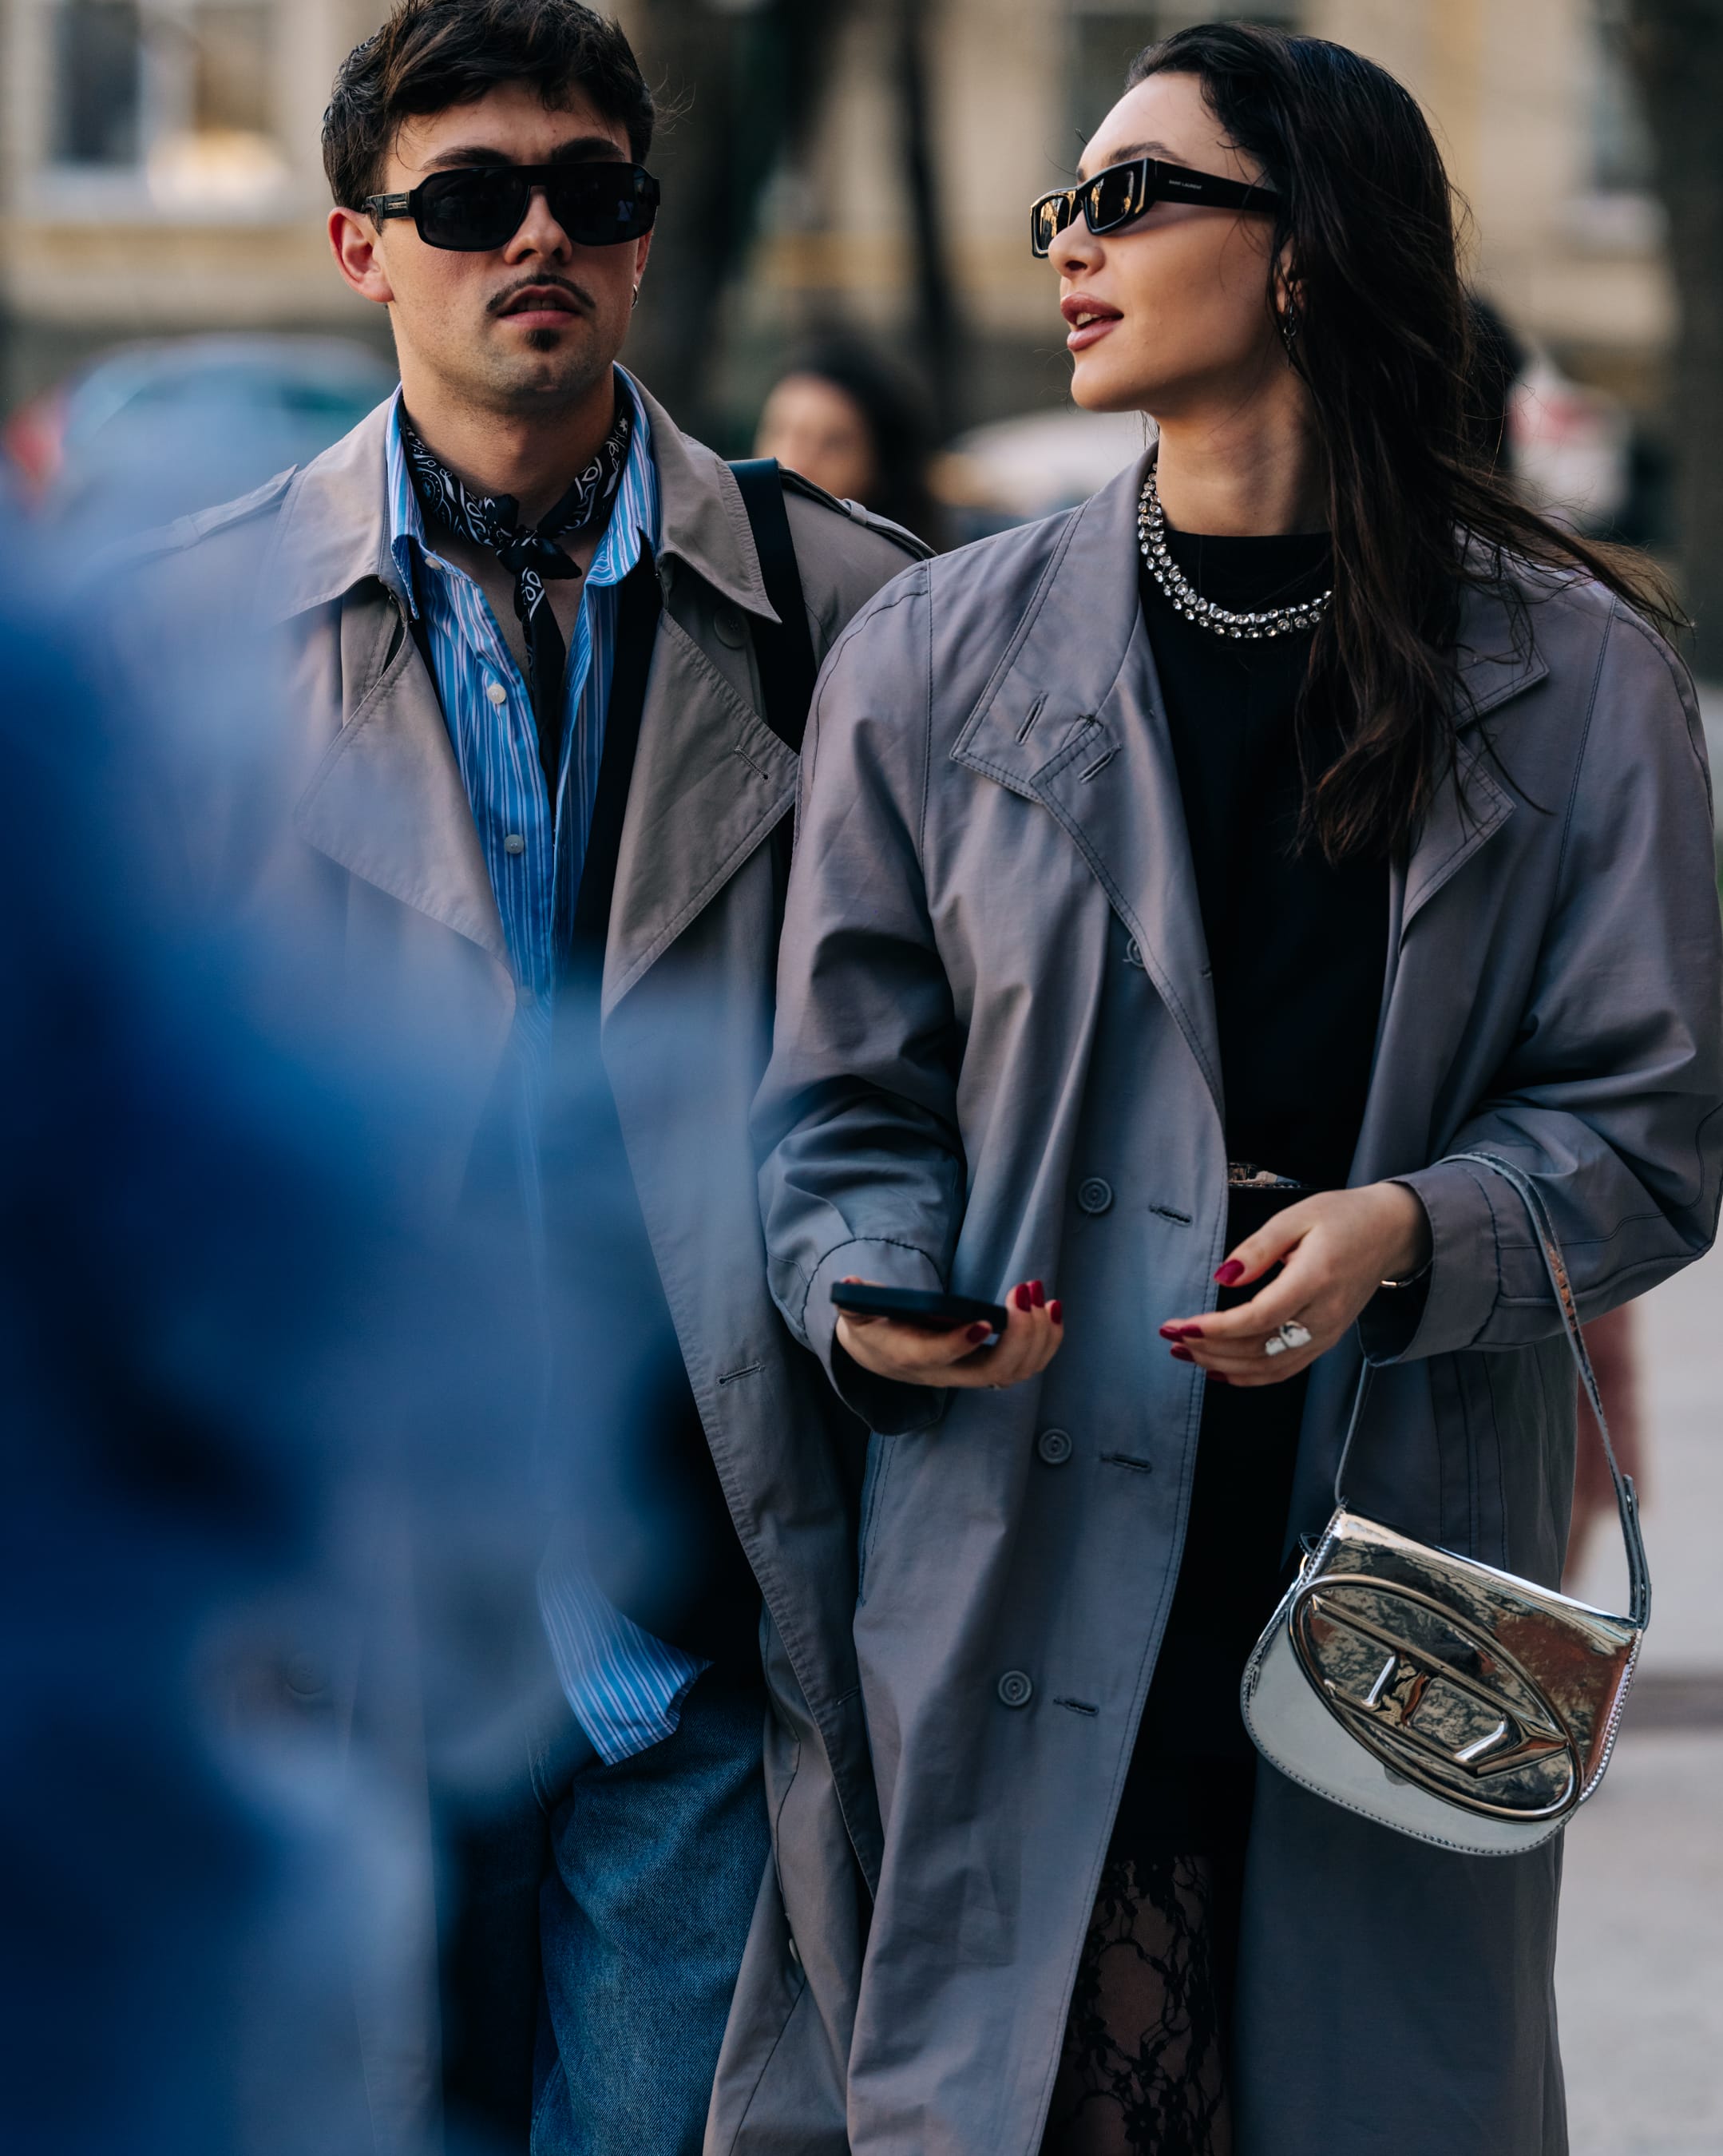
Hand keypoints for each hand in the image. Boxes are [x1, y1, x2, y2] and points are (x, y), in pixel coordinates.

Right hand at [835, 1278, 1064, 1389]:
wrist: (882, 1354)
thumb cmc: (874, 1328)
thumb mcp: (857, 1315)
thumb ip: (854, 1303)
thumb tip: (851, 1288)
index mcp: (912, 1357)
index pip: (939, 1358)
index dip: (961, 1344)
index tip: (984, 1323)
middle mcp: (947, 1373)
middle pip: (993, 1370)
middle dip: (1018, 1336)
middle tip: (1024, 1293)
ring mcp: (971, 1373)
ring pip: (1017, 1371)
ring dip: (1039, 1338)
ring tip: (1044, 1299)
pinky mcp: (989, 1367)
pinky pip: (1026, 1365)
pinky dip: (1046, 1342)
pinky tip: (1053, 1310)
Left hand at [1158, 1183, 1430, 1387]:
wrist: (1391, 1233)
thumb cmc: (1342, 1218)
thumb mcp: (1297, 1217)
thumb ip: (1258, 1249)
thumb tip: (1223, 1278)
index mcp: (1315, 1279)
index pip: (1259, 1317)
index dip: (1216, 1328)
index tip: (1180, 1324)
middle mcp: (1322, 1315)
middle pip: (1259, 1348)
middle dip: (1209, 1348)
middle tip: (1171, 1336)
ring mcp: (1326, 1333)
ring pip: (1269, 1366)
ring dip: (1222, 1365)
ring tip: (1184, 1352)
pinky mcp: (1325, 1340)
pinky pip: (1284, 1369)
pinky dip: (1248, 1376)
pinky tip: (1219, 1370)